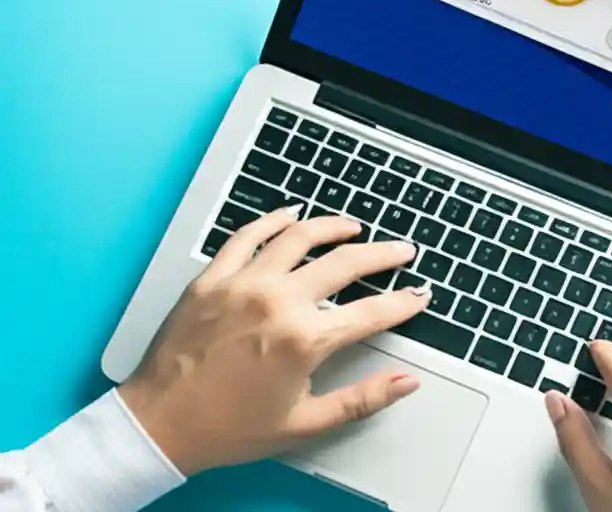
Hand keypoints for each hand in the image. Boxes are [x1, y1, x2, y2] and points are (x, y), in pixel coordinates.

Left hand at [117, 205, 431, 474]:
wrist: (159, 424)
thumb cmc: (229, 428)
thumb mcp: (305, 423)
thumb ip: (362, 400)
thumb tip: (406, 383)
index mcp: (304, 340)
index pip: (373, 312)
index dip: (404, 303)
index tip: (418, 295)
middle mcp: (277, 303)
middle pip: (346, 263)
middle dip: (383, 254)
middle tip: (401, 250)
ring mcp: (243, 285)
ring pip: (299, 237)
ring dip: (333, 226)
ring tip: (354, 226)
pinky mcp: (212, 279)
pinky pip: (247, 237)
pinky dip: (272, 221)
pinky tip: (290, 216)